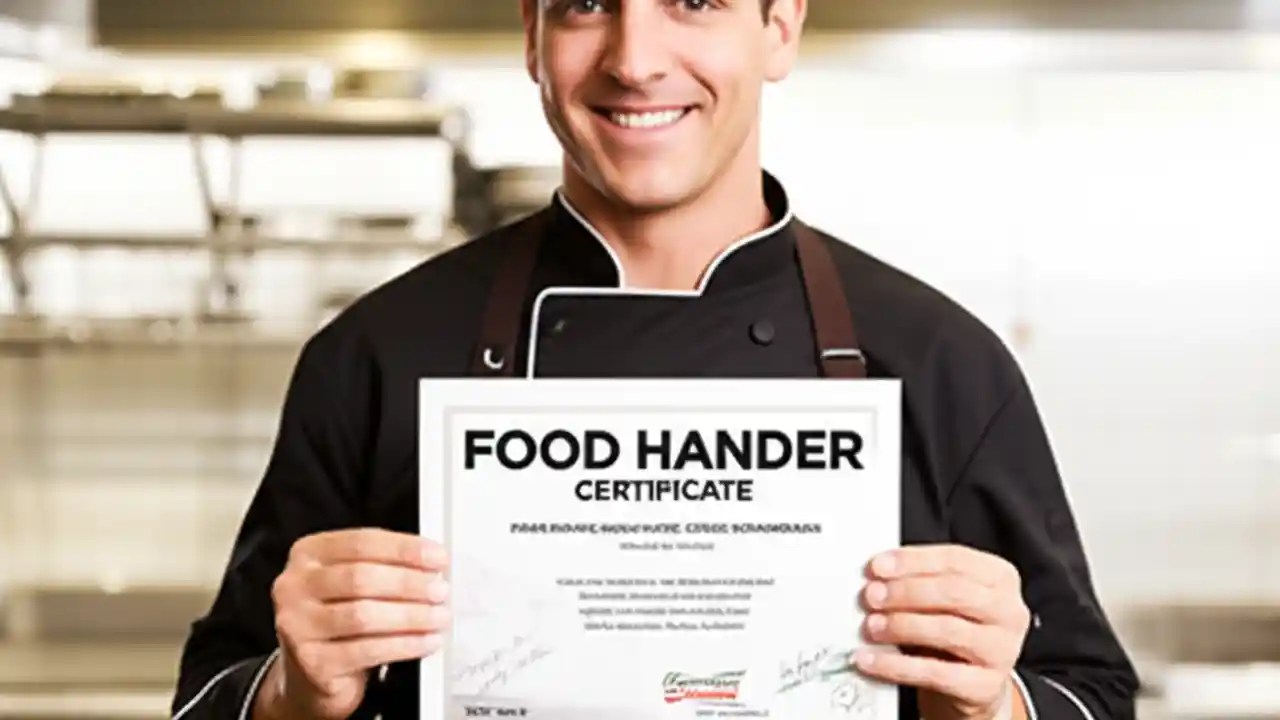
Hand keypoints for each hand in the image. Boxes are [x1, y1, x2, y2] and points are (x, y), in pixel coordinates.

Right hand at [254, 529, 451, 719]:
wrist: (310, 675)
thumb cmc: (338, 620)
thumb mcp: (351, 583)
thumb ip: (383, 566)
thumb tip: (431, 565)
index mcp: (308, 554)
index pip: (361, 542)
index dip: (405, 549)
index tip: (437, 557)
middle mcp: (294, 587)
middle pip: (361, 578)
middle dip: (409, 583)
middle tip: (441, 590)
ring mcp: (298, 626)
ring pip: (364, 615)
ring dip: (411, 615)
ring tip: (439, 617)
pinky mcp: (312, 662)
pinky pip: (367, 650)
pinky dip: (404, 645)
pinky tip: (426, 641)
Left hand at [853, 545, 1030, 719]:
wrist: (971, 682)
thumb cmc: (953, 627)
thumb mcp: (944, 597)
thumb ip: (918, 579)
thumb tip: (876, 575)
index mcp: (1001, 578)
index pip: (956, 560)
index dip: (913, 561)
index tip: (878, 566)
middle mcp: (1009, 612)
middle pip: (954, 592)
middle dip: (906, 592)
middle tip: (872, 596)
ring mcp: (1002, 651)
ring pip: (948, 630)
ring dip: (901, 625)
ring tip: (871, 626)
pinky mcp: (985, 686)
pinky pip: (935, 673)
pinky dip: (897, 666)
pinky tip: (872, 660)